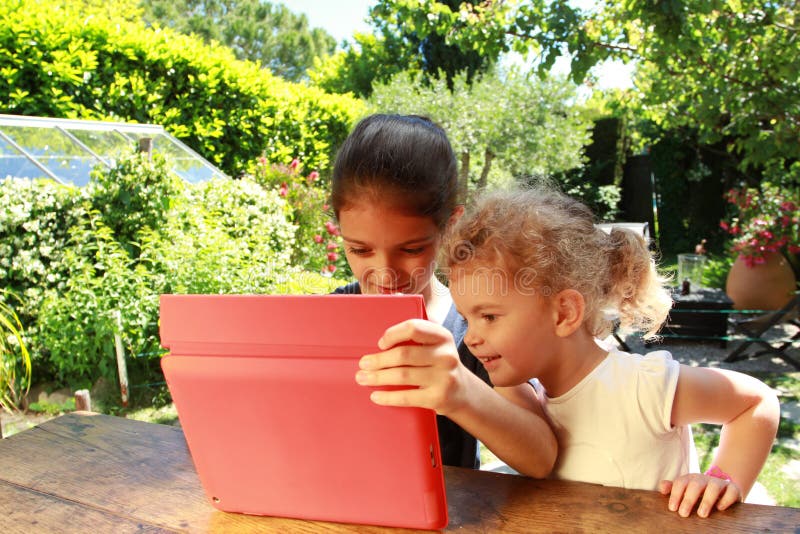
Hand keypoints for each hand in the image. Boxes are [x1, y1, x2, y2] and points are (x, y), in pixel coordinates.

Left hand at [355, 318, 475, 414]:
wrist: (464, 393)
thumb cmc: (440, 366)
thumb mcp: (436, 346)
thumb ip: (417, 338)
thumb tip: (380, 343)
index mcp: (442, 337)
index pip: (414, 328)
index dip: (393, 334)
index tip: (380, 343)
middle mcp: (445, 355)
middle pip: (404, 354)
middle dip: (378, 360)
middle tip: (363, 364)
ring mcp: (444, 377)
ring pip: (402, 375)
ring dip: (378, 377)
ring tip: (363, 378)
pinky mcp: (438, 398)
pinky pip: (407, 397)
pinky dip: (388, 397)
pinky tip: (375, 396)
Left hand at [659, 473, 741, 517]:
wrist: (724, 489)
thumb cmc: (700, 493)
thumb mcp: (686, 490)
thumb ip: (673, 488)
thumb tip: (662, 488)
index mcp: (691, 479)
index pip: (680, 483)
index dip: (675, 494)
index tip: (673, 508)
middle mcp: (704, 479)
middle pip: (695, 484)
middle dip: (688, 499)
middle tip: (683, 514)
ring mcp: (719, 483)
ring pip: (713, 487)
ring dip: (707, 500)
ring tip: (702, 514)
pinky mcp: (733, 489)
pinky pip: (731, 491)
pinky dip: (726, 499)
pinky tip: (720, 508)